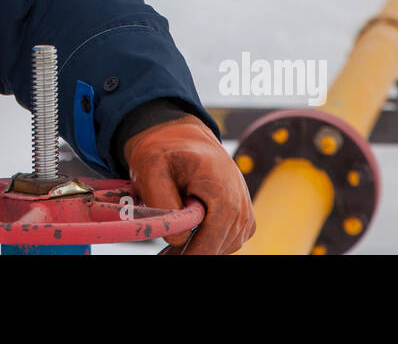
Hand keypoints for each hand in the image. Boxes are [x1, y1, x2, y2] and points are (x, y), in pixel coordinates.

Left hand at [123, 115, 255, 253]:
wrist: (186, 140)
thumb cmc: (166, 152)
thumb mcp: (150, 167)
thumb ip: (161, 202)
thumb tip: (179, 239)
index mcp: (222, 192)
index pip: (209, 244)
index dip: (187, 254)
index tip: (165, 256)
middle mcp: (241, 207)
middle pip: (213, 250)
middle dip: (187, 252)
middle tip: (163, 251)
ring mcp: (246, 217)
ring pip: (218, 249)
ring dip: (195, 247)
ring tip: (172, 237)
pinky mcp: (244, 222)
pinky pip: (223, 243)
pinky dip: (204, 242)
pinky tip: (186, 232)